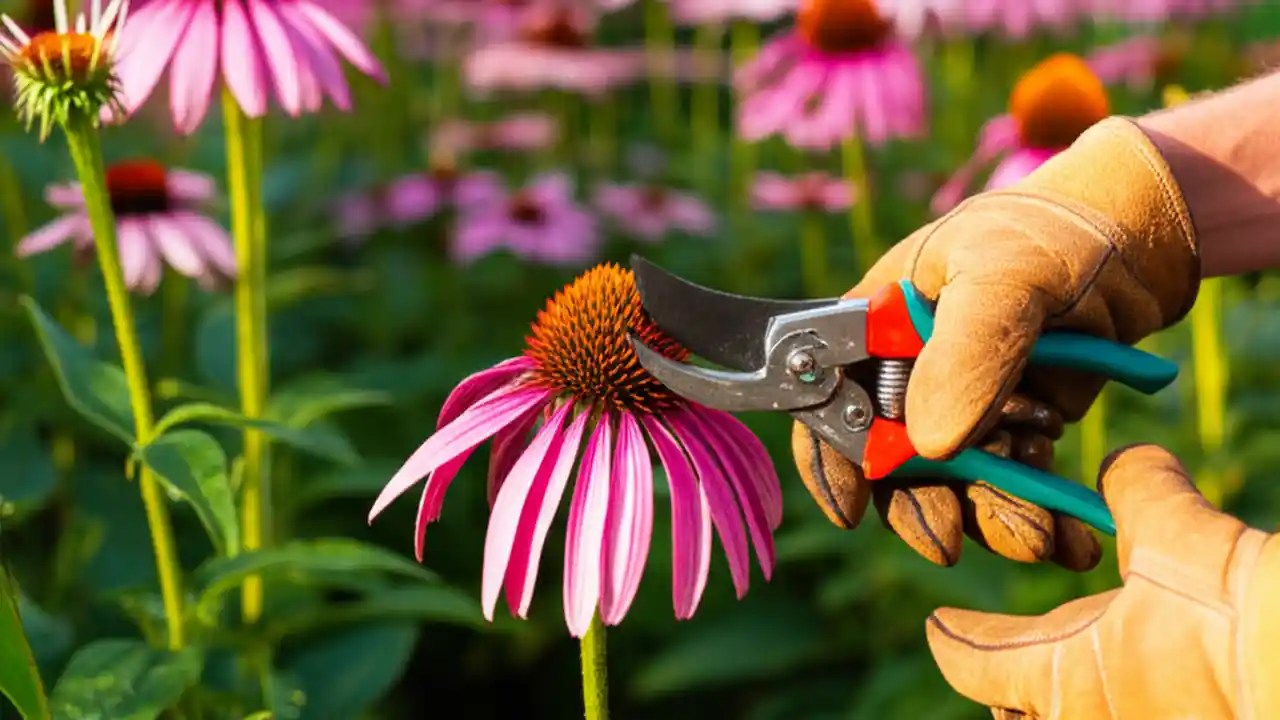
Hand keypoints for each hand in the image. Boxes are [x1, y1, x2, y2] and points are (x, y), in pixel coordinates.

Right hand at [792, 116, 1199, 569]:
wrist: (1135, 242)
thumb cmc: (1047, 235)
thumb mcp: (1005, 277)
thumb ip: (966, 352)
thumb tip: (929, 446)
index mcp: (875, 330)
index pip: (830, 402)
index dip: (829, 458)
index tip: (850, 510)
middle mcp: (908, 376)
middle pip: (891, 461)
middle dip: (921, 506)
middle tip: (950, 542)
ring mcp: (962, 407)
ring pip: (957, 484)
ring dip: (991, 518)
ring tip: (1040, 539)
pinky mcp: (1013, 431)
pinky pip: (1014, 486)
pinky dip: (1042, 516)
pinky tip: (1072, 540)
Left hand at [926, 444, 1279, 718]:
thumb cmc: (1236, 612)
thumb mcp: (1176, 532)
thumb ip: (1135, 489)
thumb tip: (1126, 466)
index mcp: (1059, 678)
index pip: (973, 661)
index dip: (954, 637)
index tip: (938, 623)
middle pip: (1017, 717)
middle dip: (1011, 692)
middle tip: (1013, 662)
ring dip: (1063, 708)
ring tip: (1076, 684)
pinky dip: (1121, 708)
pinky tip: (1152, 691)